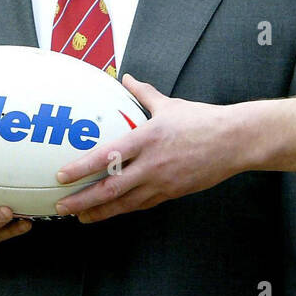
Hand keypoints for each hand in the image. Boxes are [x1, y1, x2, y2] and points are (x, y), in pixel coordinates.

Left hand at [53, 76, 246, 222]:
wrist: (234, 141)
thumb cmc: (202, 120)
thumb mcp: (169, 104)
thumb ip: (143, 93)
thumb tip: (125, 77)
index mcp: (146, 138)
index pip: (107, 156)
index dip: (82, 168)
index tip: (61, 175)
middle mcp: (151, 164)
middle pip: (110, 188)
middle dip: (83, 200)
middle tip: (61, 206)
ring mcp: (162, 181)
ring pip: (124, 203)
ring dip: (100, 212)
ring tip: (80, 218)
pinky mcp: (172, 193)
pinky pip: (143, 204)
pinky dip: (124, 209)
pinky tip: (111, 212)